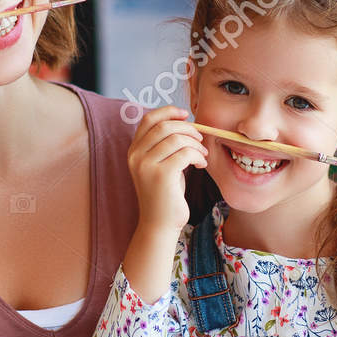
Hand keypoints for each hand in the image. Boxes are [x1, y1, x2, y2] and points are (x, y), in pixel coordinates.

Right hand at [128, 105, 207, 237]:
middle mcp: (136, 156)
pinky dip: (198, 155)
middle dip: (188, 129)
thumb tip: (185, 122)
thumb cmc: (165, 194)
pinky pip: (185, 153)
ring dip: (196, 144)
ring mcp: (146, 165)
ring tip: (202, 155)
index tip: (187, 114)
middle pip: (165, 126)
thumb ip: (164, 145)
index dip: (169, 111)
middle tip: (200, 139)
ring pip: (177, 138)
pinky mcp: (161, 175)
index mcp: (134, 150)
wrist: (159, 224)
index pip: (149, 119)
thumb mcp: (160, 165)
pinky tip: (201, 164)